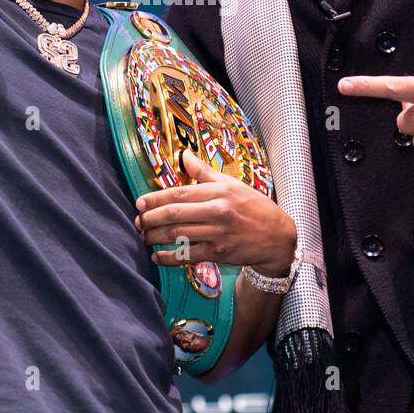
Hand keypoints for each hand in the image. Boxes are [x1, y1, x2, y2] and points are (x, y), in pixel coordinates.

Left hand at [135, 150, 295, 276]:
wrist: (276, 235)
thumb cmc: (252, 206)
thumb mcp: (231, 184)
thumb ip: (204, 172)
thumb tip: (184, 155)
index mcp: (217, 191)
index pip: (179, 193)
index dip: (155, 198)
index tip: (139, 203)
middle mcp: (216, 211)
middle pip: (174, 214)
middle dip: (150, 218)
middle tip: (137, 222)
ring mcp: (217, 233)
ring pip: (178, 234)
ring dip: (155, 237)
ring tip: (143, 237)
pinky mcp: (218, 253)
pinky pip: (188, 255)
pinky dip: (169, 257)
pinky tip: (157, 256)